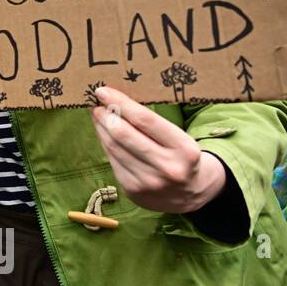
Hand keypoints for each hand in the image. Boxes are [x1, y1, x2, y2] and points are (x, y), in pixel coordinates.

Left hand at [91, 86, 226, 213]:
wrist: (190, 195)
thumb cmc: (181, 157)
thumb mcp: (180, 139)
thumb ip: (153, 125)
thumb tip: (117, 101)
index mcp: (185, 150)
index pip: (145, 120)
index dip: (120, 103)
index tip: (103, 91)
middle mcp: (167, 168)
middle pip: (124, 134)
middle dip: (105, 115)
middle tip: (96, 103)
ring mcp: (148, 182)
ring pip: (114, 148)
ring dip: (101, 128)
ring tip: (98, 115)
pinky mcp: (132, 190)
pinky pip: (112, 160)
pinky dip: (105, 144)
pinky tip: (104, 134)